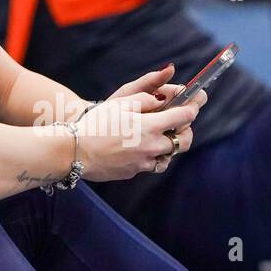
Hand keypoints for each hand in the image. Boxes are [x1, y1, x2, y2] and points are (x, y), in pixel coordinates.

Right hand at [76, 65, 205, 180]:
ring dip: (169, 146)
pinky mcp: (134, 172)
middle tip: (181, 124)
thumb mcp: (120, 102)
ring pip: (169, 156)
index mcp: (151, 126)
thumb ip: (146, 98)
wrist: (75, 152)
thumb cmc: (96, 123)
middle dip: (186, 131)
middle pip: (184, 141)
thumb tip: (162, 99)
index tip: (195, 102)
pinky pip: (150, 165)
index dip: (193, 107)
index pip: (185, 116)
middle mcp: (152, 146)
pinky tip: (139, 149)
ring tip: (159, 137)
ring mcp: (144, 162)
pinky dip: (151, 156)